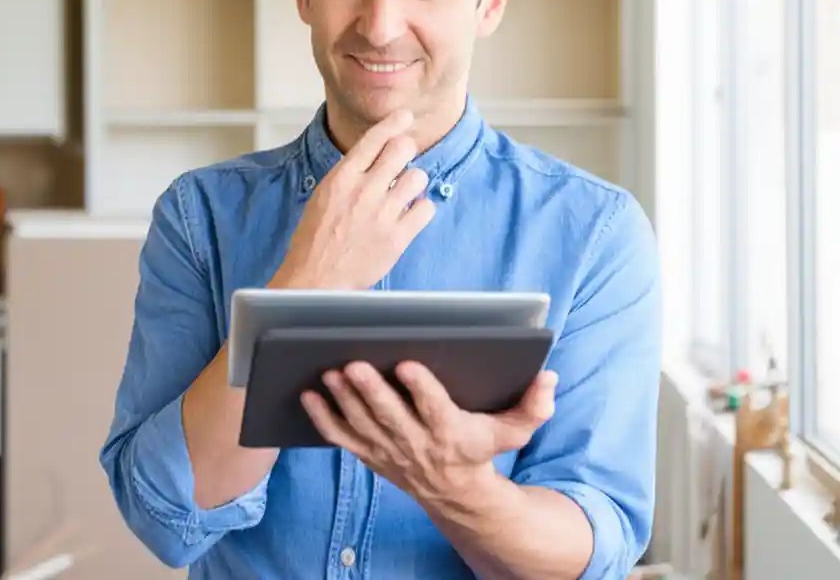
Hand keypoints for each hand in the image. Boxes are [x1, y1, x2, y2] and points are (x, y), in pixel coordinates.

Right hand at [269, 109, 435, 290]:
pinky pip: (426, 208)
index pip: (374, 138)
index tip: (404, 117)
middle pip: (402, 149)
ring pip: (418, 176)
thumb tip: (372, 160)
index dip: (393, 123)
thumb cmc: (314, 243)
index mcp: (341, 178)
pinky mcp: (398, 237)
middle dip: (405, 151)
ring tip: (403, 195)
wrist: (314, 280)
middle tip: (403, 160)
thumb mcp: (322, 198)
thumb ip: (348, 178)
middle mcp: (364, 190)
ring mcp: (382, 213)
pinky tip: (409, 215)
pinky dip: (421, 210)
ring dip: (413, 183)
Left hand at [300, 361, 557, 507]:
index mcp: (452, 433)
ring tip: (328, 372)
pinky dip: (322, 417)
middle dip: (371, 390)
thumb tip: (549, 378)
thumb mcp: (515, 431)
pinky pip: (341, 437)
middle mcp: (417, 444)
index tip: (408, 364)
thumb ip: (534, 406)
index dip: (422, 388)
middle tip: (353, 363)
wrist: (457, 494)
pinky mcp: (370, 453)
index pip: (435, 409)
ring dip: (342, 400)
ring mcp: (389, 451)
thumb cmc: (482, 450)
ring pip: (362, 424)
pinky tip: (308, 394)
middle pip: (390, 416)